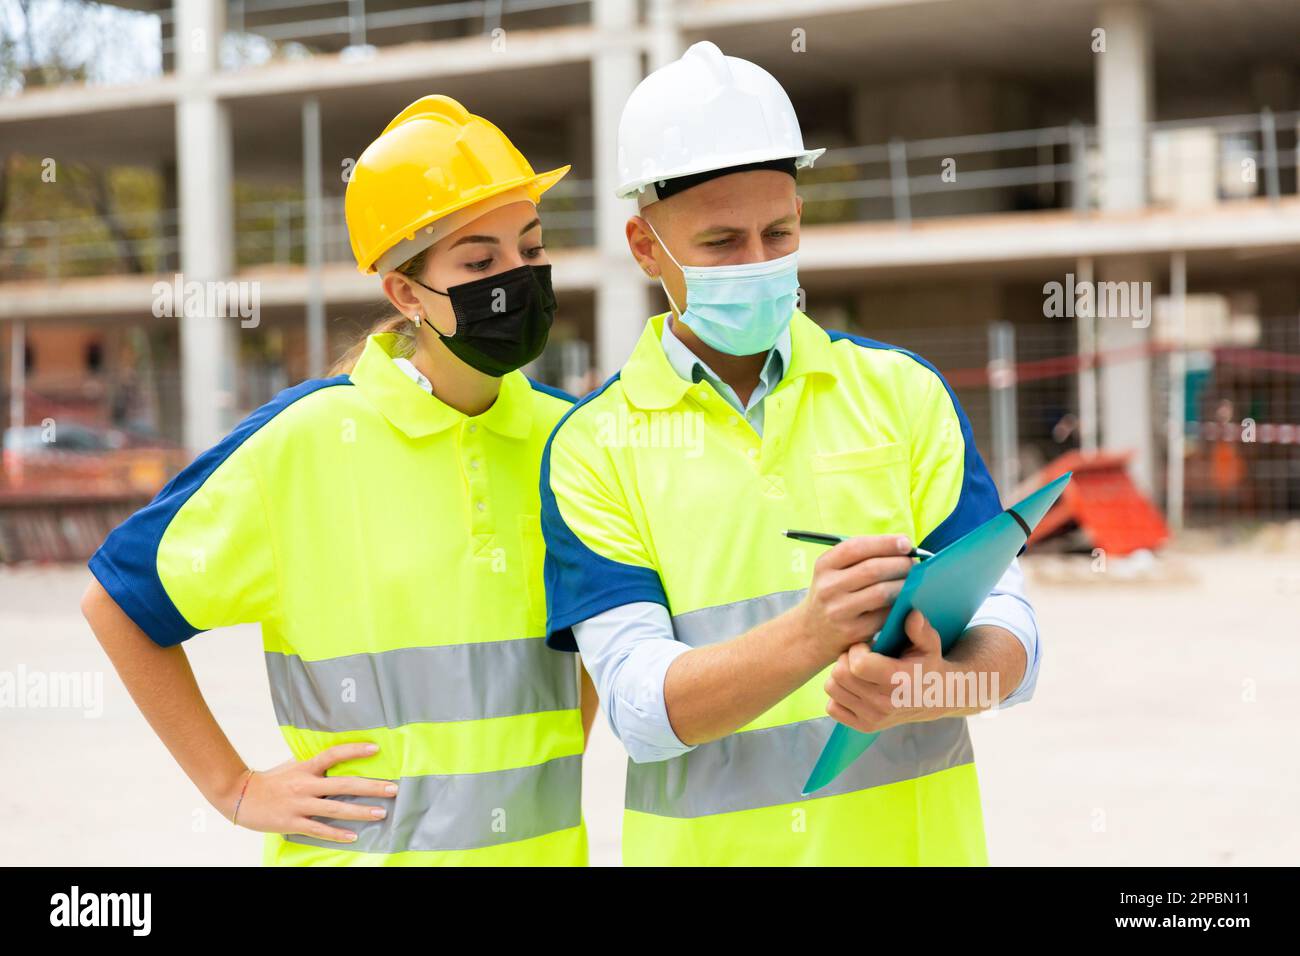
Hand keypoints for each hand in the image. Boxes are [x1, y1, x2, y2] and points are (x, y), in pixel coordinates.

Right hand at [225, 742, 396, 843]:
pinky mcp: (293, 822)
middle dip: (370, 787)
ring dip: (360, 811)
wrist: (239, 796)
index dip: (354, 750)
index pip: (333, 754)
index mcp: (305, 767)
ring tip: (381, 813)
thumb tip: (336, 758)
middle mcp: (305, 784)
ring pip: (335, 809)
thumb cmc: (270, 781)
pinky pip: (319, 829)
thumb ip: (313, 764)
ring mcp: (300, 804)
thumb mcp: (292, 766)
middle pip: (343, 785)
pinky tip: (353, 836)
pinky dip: (336, 834)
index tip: (375, 748)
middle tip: (393, 789)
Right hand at [797, 533, 915, 663]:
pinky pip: (885, 614)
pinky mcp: (853, 631)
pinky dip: (899, 605)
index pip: (857, 547)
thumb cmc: (832, 594)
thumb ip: (861, 557)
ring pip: (882, 592)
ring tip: (912, 581)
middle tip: (913, 564)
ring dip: (904, 584)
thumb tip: (903, 547)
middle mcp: (829, 587)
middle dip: (900, 563)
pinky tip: (904, 600)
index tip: (906, 543)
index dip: (885, 542)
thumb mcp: (833, 571)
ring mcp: (840, 610)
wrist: (811, 633)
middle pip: (873, 569)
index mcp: (824, 566)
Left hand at [824, 609, 959, 732]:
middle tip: (860, 656)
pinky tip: (856, 687)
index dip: (857, 650)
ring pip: (832, 688)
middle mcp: (885, 704)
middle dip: (846, 659)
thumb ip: (921, 630)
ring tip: (858, 671)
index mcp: (900, 682)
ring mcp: (873, 718)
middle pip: (840, 674)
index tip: (867, 646)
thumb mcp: (930, 644)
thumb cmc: (927, 665)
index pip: (858, 665)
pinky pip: (832, 707)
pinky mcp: (864, 727)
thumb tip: (912, 614)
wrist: (936, 697)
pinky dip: (839, 695)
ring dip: (840, 675)